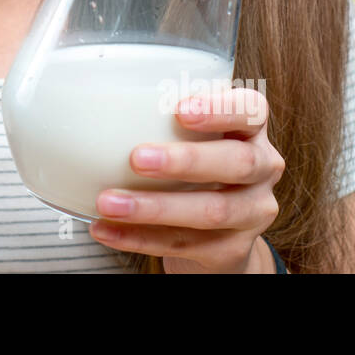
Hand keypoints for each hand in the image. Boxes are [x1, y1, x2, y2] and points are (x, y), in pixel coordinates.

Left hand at [88, 88, 283, 272]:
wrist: (217, 234)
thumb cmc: (193, 168)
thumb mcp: (189, 137)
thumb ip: (161, 119)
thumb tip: (92, 104)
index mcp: (251, 130)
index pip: (251, 110)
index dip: (220, 109)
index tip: (180, 109)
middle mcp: (263, 168)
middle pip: (238, 162)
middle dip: (186, 160)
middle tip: (136, 158)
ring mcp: (252, 212)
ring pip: (211, 211)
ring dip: (153, 207)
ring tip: (108, 202)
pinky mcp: (233, 249)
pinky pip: (185, 243)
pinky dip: (140, 237)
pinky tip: (106, 230)